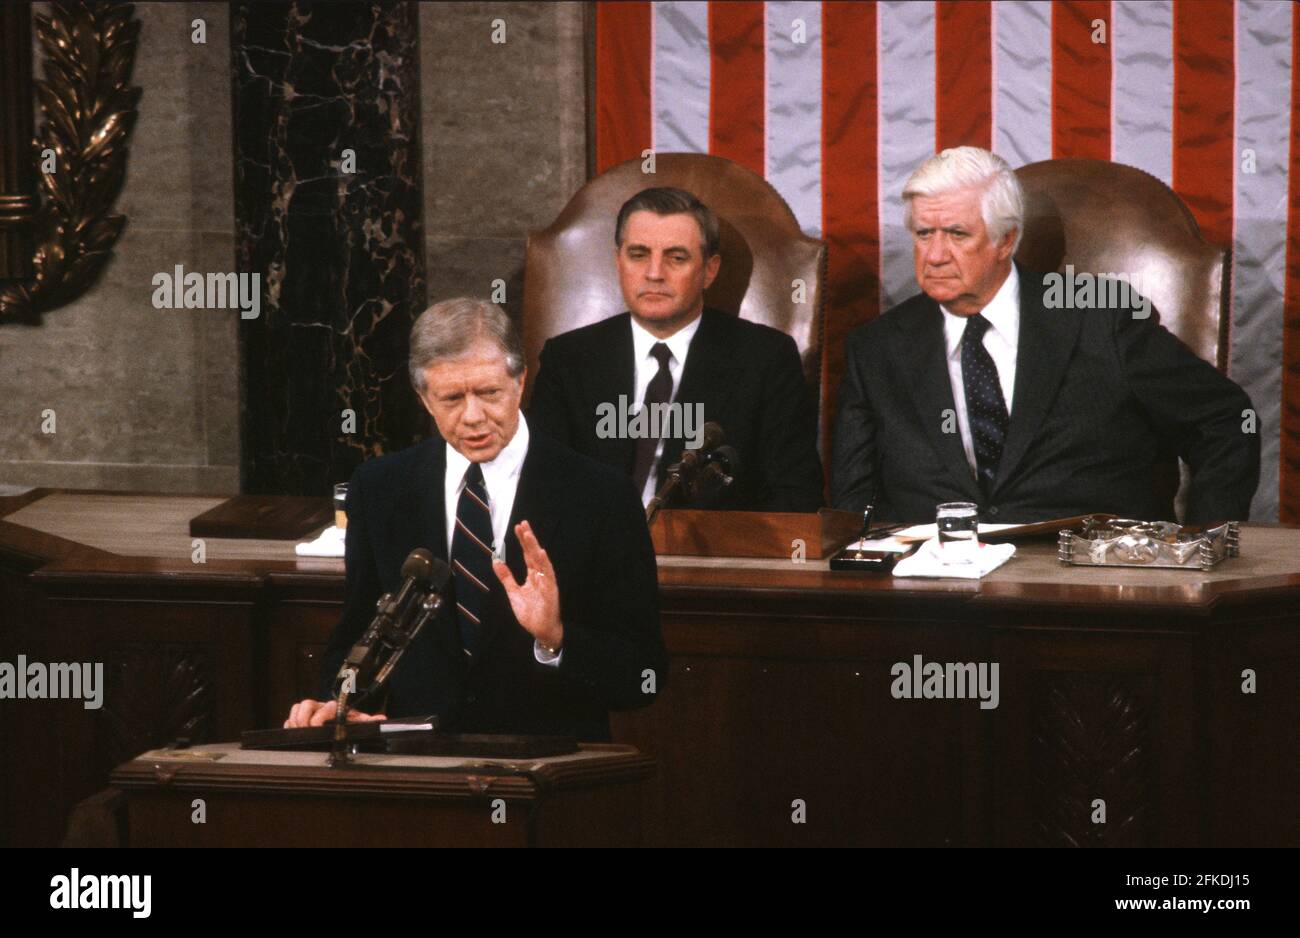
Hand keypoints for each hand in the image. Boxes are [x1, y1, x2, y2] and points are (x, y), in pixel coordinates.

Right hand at [283, 699, 386, 727]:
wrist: (340, 720)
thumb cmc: (348, 721)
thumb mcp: (359, 722)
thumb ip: (369, 721)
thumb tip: (382, 719)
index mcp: (334, 708)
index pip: (325, 707)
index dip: (320, 715)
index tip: (317, 724)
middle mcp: (320, 707)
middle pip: (307, 704)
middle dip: (304, 717)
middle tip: (306, 730)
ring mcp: (310, 712)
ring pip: (298, 708)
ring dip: (296, 719)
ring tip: (299, 731)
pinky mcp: (301, 718)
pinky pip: (290, 717)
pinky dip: (290, 724)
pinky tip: (294, 731)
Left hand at [492, 519, 562, 649]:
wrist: (541, 630)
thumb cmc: (531, 613)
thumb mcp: (514, 593)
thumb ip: (506, 578)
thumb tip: (496, 562)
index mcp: (533, 576)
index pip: (527, 555)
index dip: (523, 542)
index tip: (518, 527)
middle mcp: (540, 576)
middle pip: (534, 553)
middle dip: (528, 539)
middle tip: (523, 524)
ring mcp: (546, 582)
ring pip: (540, 560)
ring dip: (534, 547)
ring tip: (528, 534)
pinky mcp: (551, 590)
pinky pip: (548, 574)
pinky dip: (544, 563)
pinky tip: (541, 552)